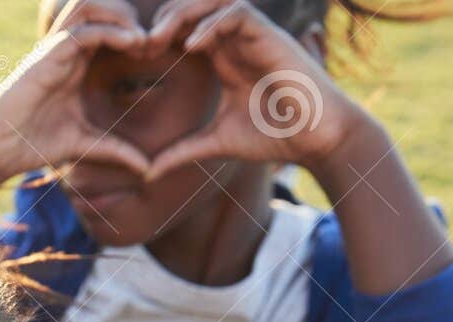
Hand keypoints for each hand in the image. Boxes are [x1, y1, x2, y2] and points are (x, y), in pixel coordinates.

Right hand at [0, 17, 149, 197]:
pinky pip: (84, 28)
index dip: (138, 31)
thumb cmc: (32, 143)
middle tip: (155, 43)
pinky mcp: (48, 55)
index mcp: (76, 62)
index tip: (160, 52)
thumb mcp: (86, 144)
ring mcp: (56, 49)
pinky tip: (132, 44)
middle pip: (102, 5)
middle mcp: (66, 49)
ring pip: (92, 5)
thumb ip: (117, 150)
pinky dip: (112, 29)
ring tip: (142, 40)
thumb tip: (149, 170)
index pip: (110, 25)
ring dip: (122, 16)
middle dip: (133, 16)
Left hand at [142, 0, 367, 178]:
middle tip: (140, 45)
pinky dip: (212, 23)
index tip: (136, 57)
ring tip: (159, 39)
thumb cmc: (274, 137)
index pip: (185, 29)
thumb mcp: (216, 143)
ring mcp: (254, 36)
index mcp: (223, 58)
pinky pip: (238, 13)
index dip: (159, 36)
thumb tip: (147, 174)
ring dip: (184, 14)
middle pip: (195, 8)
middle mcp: (236, 41)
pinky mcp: (271, 37)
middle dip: (165, 19)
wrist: (316, 139)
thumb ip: (181, 152)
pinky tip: (192, 45)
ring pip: (215, 1)